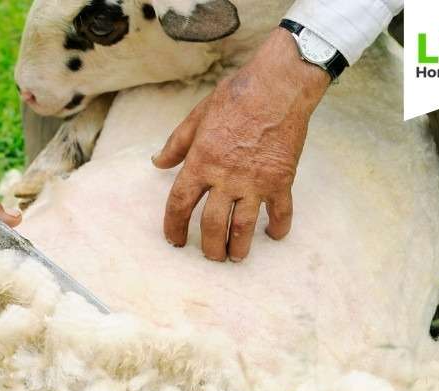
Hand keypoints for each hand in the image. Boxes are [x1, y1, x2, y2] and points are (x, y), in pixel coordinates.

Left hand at [152, 28, 329, 261]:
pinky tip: (273, 235)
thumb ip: (176, 144)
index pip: (180, 204)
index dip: (173, 226)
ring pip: (243, 227)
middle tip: (211, 256)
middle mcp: (226, 177)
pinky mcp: (281, 180)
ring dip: (238, 247)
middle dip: (209, 247)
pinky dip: (278, 228)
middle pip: (212, 225)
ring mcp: (255, 181)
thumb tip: (157, 162)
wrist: (279, 85)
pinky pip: (280, 212)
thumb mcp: (197, 116)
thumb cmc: (236, 95)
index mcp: (201, 162)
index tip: (174, 240)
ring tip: (235, 257)